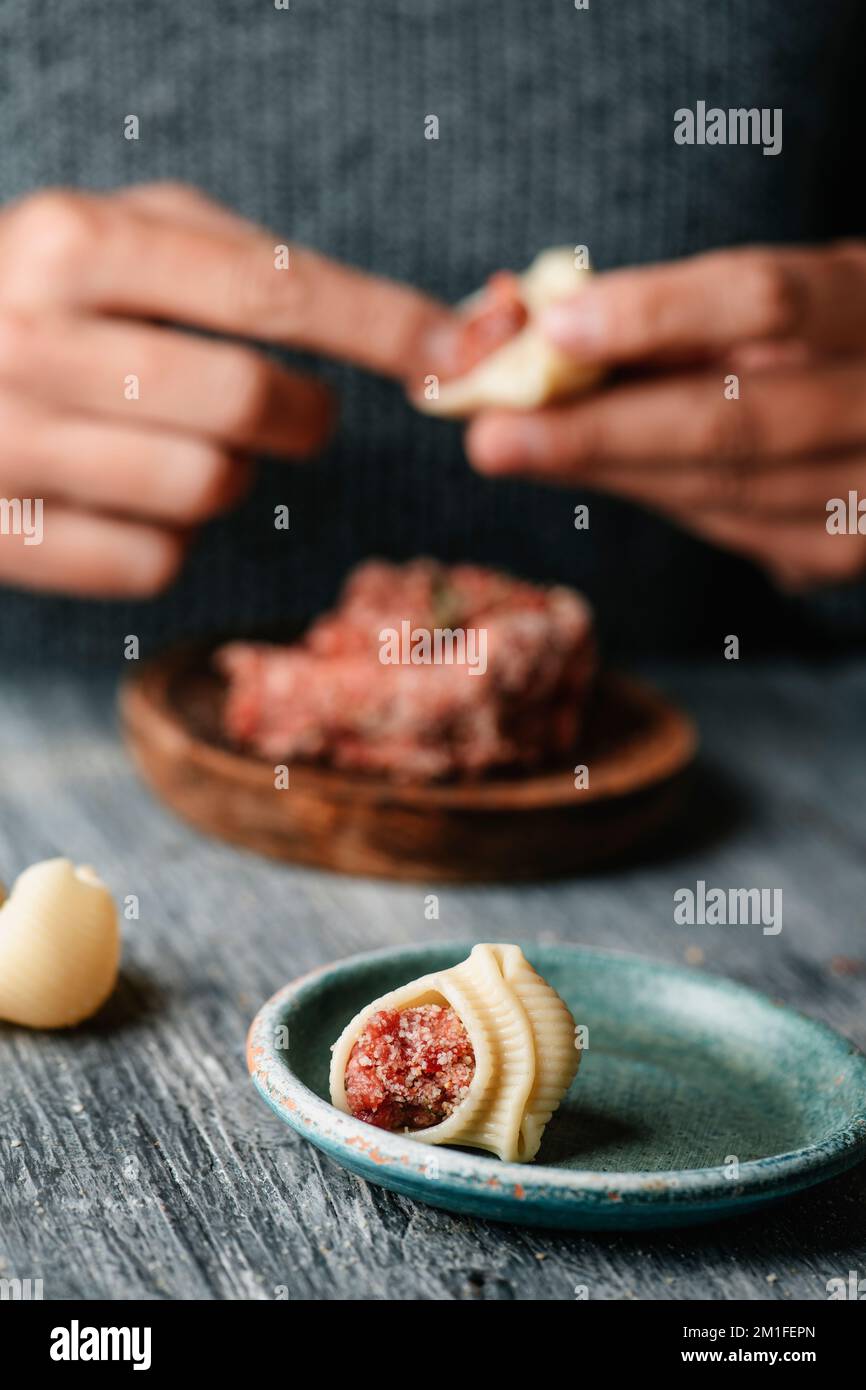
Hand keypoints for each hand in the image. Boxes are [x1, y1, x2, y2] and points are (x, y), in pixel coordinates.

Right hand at [0, 183, 448, 596]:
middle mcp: (34, 339)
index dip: (384, 326)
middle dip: (305, 415)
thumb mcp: (112, 236)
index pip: (274, 292)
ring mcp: (9, 445)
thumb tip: (397, 323)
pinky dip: (167, 539)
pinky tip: (123, 499)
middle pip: (252, 401)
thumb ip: (233, 259)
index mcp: (73, 243)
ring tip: (177, 446)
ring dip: (227, 478)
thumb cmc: (37, 300)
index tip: (456, 354)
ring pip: (210, 490)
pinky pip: (155, 564)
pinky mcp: (4, 537)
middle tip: (298, 414)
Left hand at [465, 243, 865, 587]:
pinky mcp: (846, 549)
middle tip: (491, 437)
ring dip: (611, 472)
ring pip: (723, 491)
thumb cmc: (831, 334)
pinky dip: (662, 494)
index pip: (767, 303)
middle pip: (732, 425)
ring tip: (516, 450)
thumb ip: (692, 313)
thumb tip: (548, 331)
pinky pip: (733, 529)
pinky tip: (607, 472)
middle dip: (598, 432)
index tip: (556, 327)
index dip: (657, 316)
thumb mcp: (791, 292)